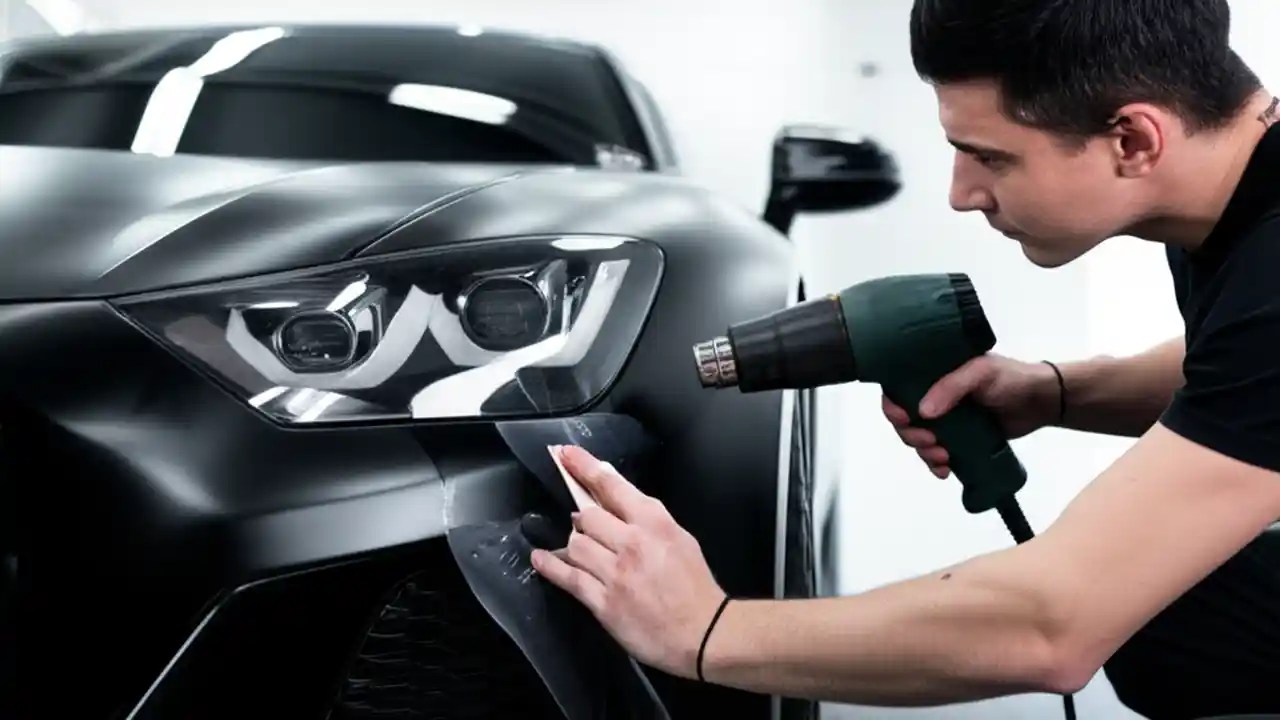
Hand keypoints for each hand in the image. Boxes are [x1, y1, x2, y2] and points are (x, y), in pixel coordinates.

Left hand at [530, 445, 727, 679]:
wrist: (704, 633)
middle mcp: (633, 543)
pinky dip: (551, 566)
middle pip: (586, 515)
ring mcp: (616, 573)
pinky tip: (541, 559)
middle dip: (583, 519)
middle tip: (587, 525)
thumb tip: (613, 497)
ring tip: (582, 550)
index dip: (584, 467)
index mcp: (655, 522)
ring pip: (575, 544)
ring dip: (574, 544)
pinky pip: (568, 577)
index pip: (612, 485)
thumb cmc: (694, 586)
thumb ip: (646, 517)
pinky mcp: (604, 602)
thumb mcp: (679, 537)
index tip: (565, 455)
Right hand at [882, 354, 1059, 478]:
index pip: (898, 388)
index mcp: (933, 373)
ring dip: (924, 452)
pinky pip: (937, 454)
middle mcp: (934, 396)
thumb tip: (922, 412)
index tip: (903, 418)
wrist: (1041, 402)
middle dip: (911, 435)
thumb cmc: (1012, 378)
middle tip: (930, 441)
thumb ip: (951, 387)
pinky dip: (936, 464)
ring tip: (943, 456)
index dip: (893, 406)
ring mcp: (945, 419)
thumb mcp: (981, 372)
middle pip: (904, 420)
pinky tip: (944, 470)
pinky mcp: (958, 439)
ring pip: (918, 440)